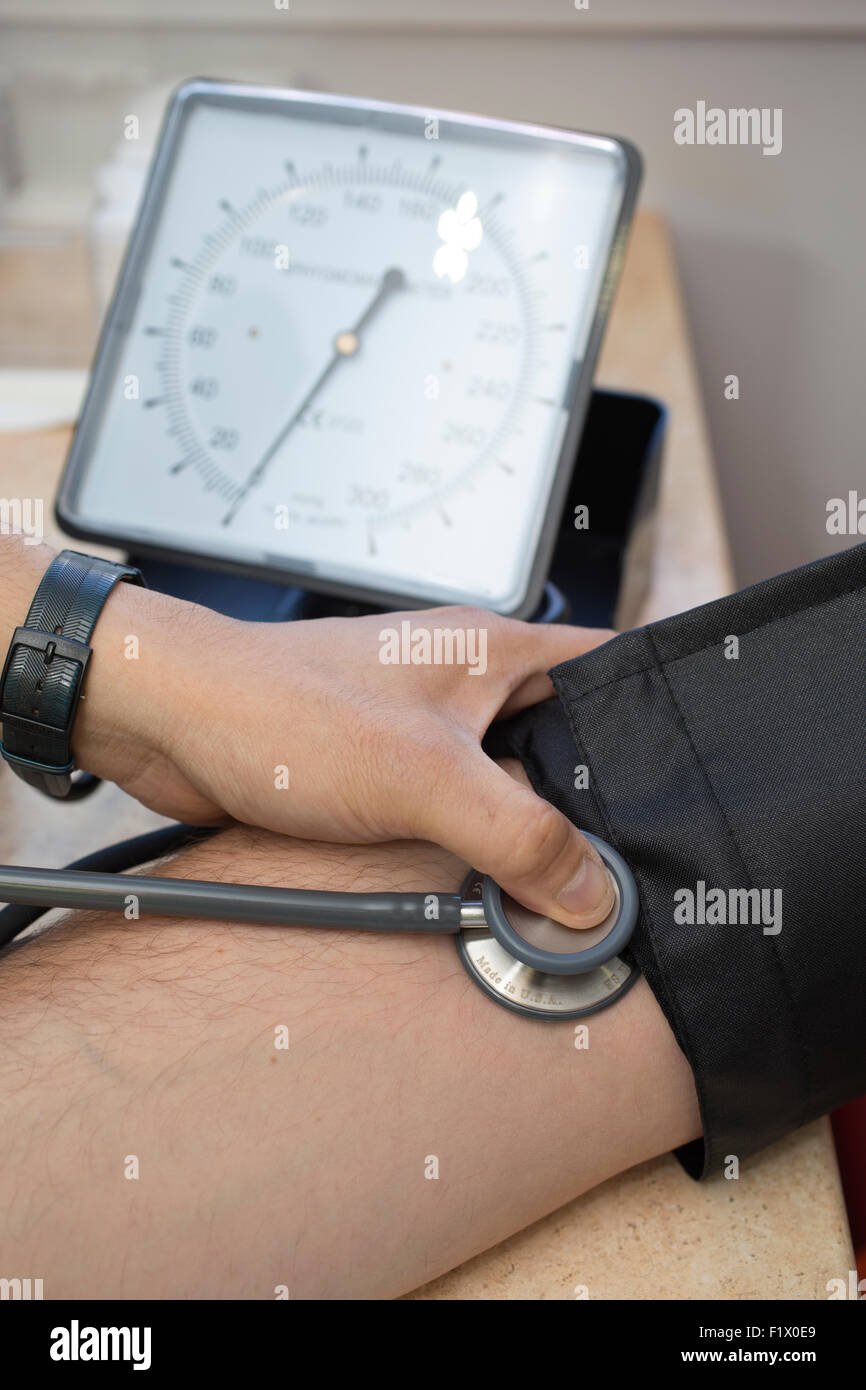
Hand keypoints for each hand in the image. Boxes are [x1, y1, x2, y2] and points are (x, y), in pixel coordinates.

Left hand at [72, 581, 616, 929]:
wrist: (169, 720)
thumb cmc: (281, 709)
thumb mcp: (422, 777)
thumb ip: (517, 834)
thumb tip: (591, 892)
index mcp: (494, 650)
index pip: (609, 670)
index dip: (654, 720)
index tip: (687, 784)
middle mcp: (465, 681)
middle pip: (565, 740)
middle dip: (592, 800)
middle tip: (623, 865)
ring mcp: (424, 725)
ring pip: (508, 780)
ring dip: (526, 831)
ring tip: (559, 886)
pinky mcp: (385, 767)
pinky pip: (454, 806)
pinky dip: (472, 844)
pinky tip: (483, 887)